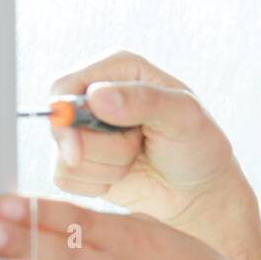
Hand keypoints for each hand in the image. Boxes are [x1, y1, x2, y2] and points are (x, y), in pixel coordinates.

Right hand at [46, 49, 260, 253]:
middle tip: (137, 146)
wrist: (200, 190)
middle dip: (100, 148)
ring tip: (136, 158)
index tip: (82, 146)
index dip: (66, 116)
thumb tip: (96, 97)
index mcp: (117, 68)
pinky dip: (98, 183)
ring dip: (106, 167)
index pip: (64, 85)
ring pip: (65, 157)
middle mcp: (95, 95)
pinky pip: (66, 179)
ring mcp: (85, 130)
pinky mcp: (81, 162)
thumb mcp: (183, 116)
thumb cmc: (198, 146)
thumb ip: (143, 101)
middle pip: (60, 124)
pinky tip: (125, 175)